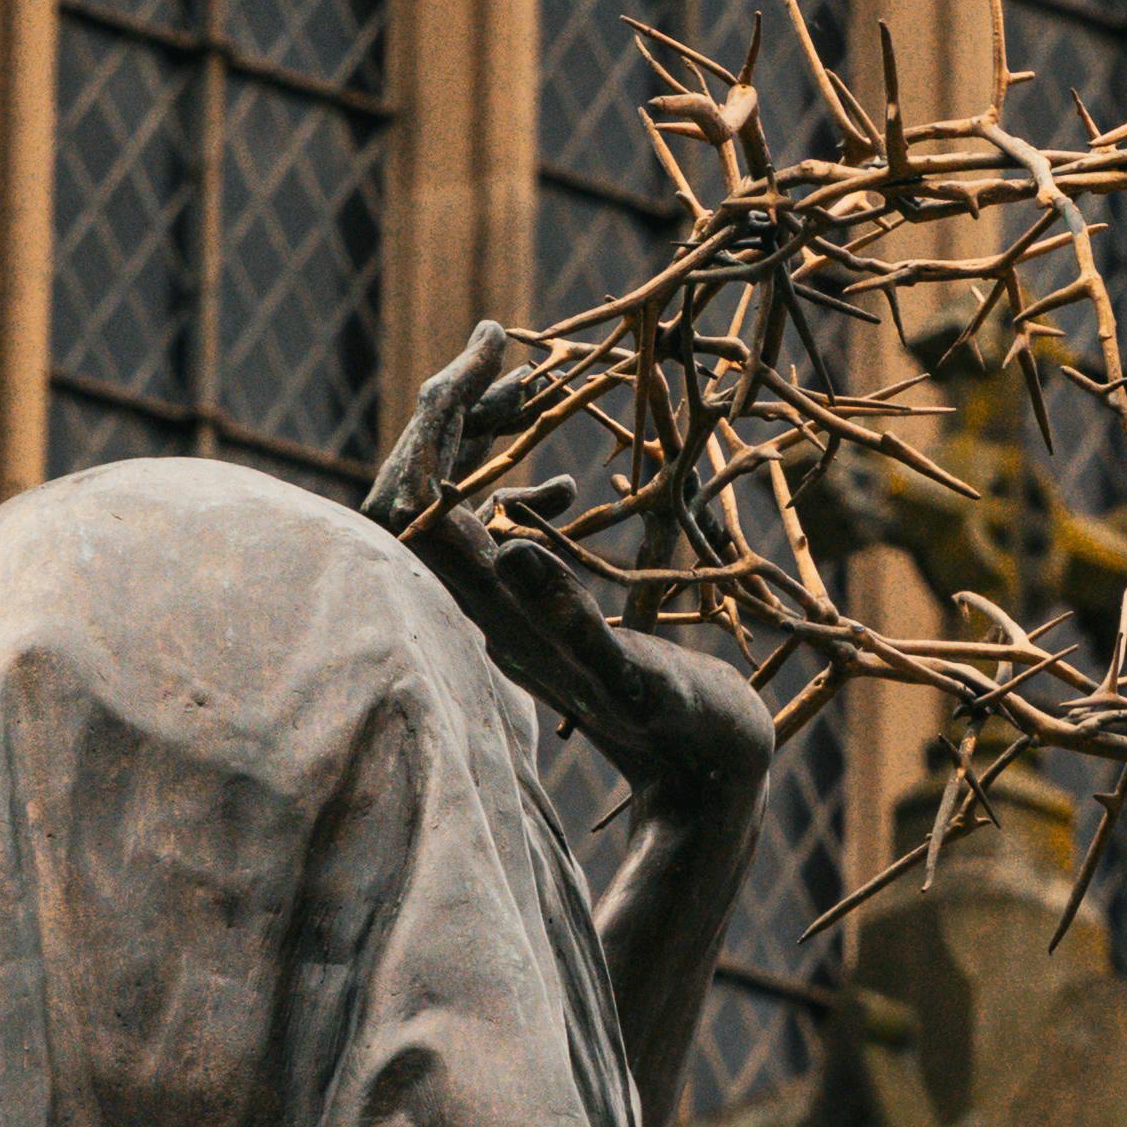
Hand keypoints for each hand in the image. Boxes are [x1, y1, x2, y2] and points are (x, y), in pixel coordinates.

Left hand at [369, 323, 778, 807]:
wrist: (703, 782)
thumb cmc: (683, 732)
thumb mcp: (632, 674)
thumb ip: (569, 618)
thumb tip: (512, 546)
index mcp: (499, 618)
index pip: (425, 498)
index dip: (445, 415)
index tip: (488, 346)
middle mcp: (484, 611)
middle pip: (422, 490)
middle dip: (452, 408)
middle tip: (499, 343)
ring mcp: (502, 613)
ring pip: (454, 507)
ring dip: (480, 441)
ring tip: (528, 389)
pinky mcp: (528, 619)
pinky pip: (490, 535)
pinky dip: (511, 491)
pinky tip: (560, 491)